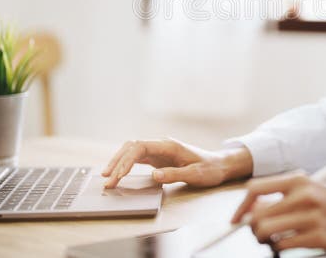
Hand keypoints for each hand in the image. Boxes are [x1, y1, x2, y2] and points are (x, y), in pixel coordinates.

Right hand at [101, 138, 252, 187]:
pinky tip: (118, 172)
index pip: (140, 147)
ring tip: (107, 177)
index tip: (117, 175)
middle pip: (132, 147)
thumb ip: (174, 175)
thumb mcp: (195, 175)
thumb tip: (153, 175)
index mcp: (169, 145)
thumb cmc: (209, 169)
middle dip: (117, 162)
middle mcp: (161, 144)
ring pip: (132, 150)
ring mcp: (159, 150)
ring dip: (119, 161)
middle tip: (107, 180)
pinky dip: (125, 164)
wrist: (219, 165)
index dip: (126, 160)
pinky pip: (137, 157)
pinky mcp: (158, 157)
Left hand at [231, 172, 325, 251]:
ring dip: (263, 239)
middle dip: (251, 228)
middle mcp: (302, 196)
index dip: (241, 206)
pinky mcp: (317, 237)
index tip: (236, 219)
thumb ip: (280, 197)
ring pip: (266, 231)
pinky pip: (282, 245)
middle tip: (257, 233)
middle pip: (257, 215)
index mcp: (297, 181)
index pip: (255, 189)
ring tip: (271, 239)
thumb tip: (250, 210)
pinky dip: (278, 248)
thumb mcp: (307, 191)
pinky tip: (286, 244)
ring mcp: (310, 217)